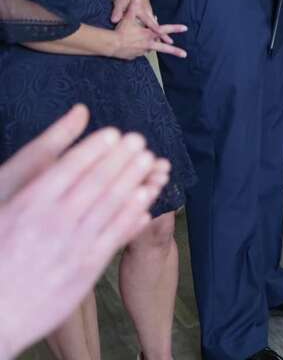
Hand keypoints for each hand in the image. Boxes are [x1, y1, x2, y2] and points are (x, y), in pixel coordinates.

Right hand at [0, 105, 169, 359]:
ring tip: (149, 162)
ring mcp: (71, 247)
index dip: (96, 148)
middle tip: (139, 140)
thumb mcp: (2, 211)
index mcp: (27, 204)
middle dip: (122, 158)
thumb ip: (32, 171)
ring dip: (134, 180)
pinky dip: (133, 216)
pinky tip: (145, 201)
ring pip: (112, 205)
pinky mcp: (85, 271)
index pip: (69, 167)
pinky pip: (115, 236)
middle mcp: (52, 222)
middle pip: (96, 181)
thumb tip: (63, 130)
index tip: (114, 134)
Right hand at [109, 13, 186, 59]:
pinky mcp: (135, 56)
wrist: (111, 45)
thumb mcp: (127, 18)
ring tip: (147, 43)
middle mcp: (148, 43)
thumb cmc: (120, 31)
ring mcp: (142, 51)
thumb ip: (133, 8)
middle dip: (175, 51)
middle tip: (185, 54)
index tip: (185, 28)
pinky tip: (134, 46)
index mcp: (149, 34)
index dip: (175, 28)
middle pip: (164, 48)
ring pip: (150, 48)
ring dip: (151, 46)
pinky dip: (139, 49)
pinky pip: (139, 52)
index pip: (164, 30)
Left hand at [110, 0, 175, 43]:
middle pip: (157, 25)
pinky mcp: (147, 11)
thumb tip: (114, 20)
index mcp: (141, 10)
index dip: (155, 29)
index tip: (160, 35)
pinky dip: (155, 28)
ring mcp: (148, 11)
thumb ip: (118, 11)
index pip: (150, 22)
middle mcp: (147, 11)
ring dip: (161, 32)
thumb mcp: (120, 1)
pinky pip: (153, 21)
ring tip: (166, 41)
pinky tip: (157, 34)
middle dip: (164, 34)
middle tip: (171, 42)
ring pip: (155, 23)